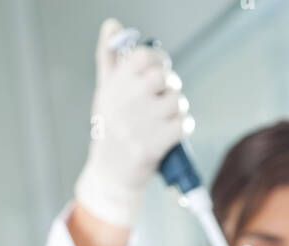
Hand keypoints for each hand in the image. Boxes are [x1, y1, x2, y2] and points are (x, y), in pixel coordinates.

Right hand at [73, 18, 192, 227]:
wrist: (110, 176)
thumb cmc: (109, 131)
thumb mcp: (104, 93)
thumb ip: (108, 58)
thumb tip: (112, 25)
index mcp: (115, 87)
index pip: (143, 57)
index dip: (157, 59)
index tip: (159, 69)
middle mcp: (125, 104)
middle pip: (163, 77)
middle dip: (170, 84)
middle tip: (165, 95)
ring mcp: (139, 126)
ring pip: (176, 101)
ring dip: (178, 108)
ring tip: (166, 118)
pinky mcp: (153, 146)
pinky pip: (182, 124)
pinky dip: (183, 126)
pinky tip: (174, 131)